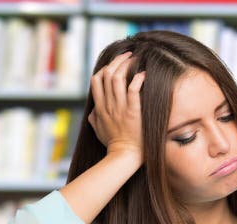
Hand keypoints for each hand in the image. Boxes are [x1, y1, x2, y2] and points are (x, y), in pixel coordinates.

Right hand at [88, 50, 145, 165]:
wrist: (123, 156)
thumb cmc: (113, 145)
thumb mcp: (98, 131)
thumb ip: (95, 119)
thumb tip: (93, 111)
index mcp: (100, 107)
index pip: (96, 81)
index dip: (104, 68)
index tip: (114, 64)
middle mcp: (108, 105)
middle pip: (107, 74)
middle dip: (117, 61)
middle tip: (127, 55)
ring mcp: (120, 107)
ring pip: (118, 78)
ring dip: (127, 65)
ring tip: (136, 59)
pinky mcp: (132, 111)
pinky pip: (133, 90)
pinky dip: (138, 79)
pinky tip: (143, 74)